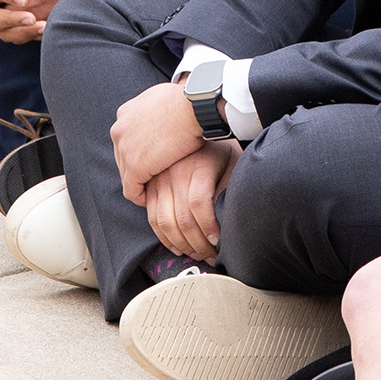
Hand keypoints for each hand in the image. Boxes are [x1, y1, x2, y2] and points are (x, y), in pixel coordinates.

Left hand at [111, 81, 209, 203]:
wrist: (194, 107)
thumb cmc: (189, 101)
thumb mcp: (164, 98)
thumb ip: (156, 109)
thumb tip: (164, 111)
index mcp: (126, 113)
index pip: (126, 139)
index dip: (139, 151)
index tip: (152, 160)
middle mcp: (119, 129)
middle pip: (123, 157)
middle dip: (136, 168)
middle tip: (152, 179)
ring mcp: (124, 149)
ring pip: (126, 174)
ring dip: (139, 184)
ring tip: (153, 192)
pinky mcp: (134, 166)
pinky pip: (131, 189)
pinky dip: (140, 196)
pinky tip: (151, 200)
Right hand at [145, 142, 237, 260]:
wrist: (192, 124)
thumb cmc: (218, 147)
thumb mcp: (231, 160)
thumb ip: (228, 185)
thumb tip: (224, 216)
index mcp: (198, 165)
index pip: (199, 203)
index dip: (209, 227)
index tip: (218, 241)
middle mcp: (174, 172)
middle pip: (182, 218)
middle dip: (198, 244)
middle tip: (210, 255)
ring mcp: (159, 179)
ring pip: (164, 221)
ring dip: (181, 244)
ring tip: (196, 253)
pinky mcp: (149, 185)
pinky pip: (152, 217)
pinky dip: (164, 236)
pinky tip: (178, 245)